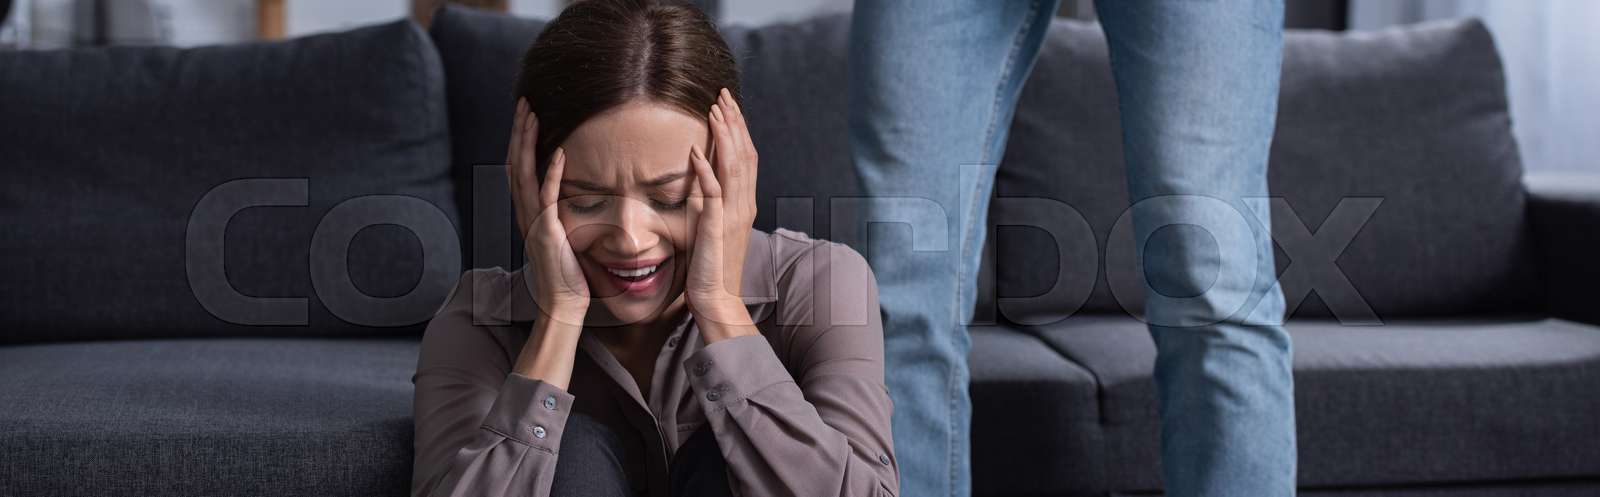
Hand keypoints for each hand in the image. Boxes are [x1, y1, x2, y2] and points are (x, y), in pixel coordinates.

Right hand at [508, 98, 588, 323]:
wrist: (563, 305)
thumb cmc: (568, 275)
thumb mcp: (562, 237)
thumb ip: (561, 214)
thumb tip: (573, 196)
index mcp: (527, 213)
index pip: (517, 167)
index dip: (519, 140)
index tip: (526, 115)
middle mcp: (524, 214)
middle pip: (514, 162)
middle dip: (519, 131)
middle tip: (525, 102)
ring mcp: (534, 223)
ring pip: (524, 173)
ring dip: (528, 142)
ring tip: (534, 115)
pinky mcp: (548, 233)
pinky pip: (548, 198)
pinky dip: (553, 174)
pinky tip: (560, 153)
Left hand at [686, 89, 758, 329]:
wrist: (718, 299)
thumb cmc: (711, 268)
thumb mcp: (713, 229)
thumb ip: (711, 205)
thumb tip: (700, 182)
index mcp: (745, 205)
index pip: (747, 158)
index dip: (739, 130)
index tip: (728, 106)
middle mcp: (744, 205)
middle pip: (745, 154)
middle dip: (734, 122)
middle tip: (723, 95)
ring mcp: (732, 216)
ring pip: (734, 166)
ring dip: (723, 135)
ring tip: (714, 111)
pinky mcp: (717, 227)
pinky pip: (713, 192)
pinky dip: (705, 168)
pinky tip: (696, 149)